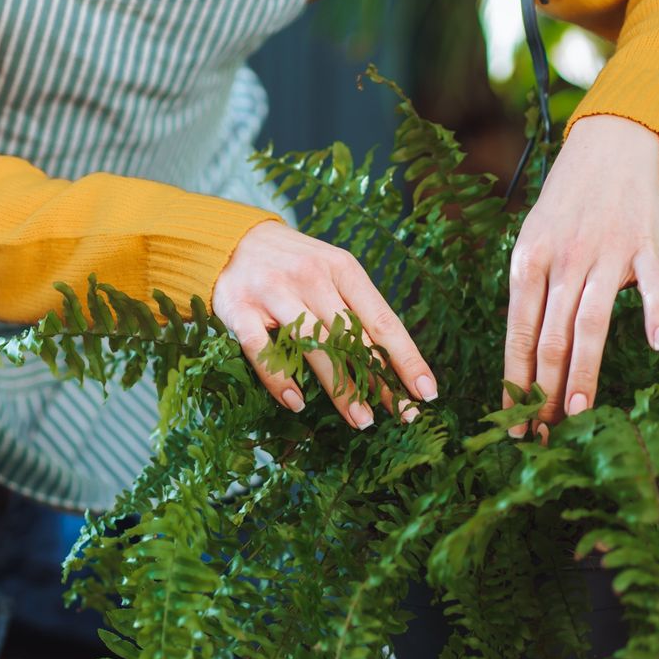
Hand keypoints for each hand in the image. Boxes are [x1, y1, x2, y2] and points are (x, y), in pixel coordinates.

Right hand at [213, 221, 437, 428]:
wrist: (231, 240)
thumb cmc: (294, 265)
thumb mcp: (332, 274)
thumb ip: (358, 310)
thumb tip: (394, 363)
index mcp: (342, 268)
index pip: (382, 320)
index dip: (406, 358)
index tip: (426, 390)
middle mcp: (310, 277)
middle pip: (352, 337)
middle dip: (379, 380)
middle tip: (401, 415)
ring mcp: (273, 292)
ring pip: (313, 343)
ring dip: (340, 387)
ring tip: (361, 419)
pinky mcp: (238, 308)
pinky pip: (260, 348)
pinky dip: (279, 378)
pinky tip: (297, 402)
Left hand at [502, 114, 658, 436]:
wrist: (610, 147)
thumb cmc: (568, 205)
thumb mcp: (535, 241)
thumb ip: (532, 292)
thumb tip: (525, 355)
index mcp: (528, 261)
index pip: (518, 333)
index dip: (516, 381)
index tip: (513, 420)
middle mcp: (564, 260)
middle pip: (551, 336)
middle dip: (545, 390)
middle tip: (545, 433)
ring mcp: (606, 254)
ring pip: (591, 322)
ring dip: (585, 371)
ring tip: (579, 413)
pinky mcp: (646, 247)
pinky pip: (653, 287)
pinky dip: (657, 315)